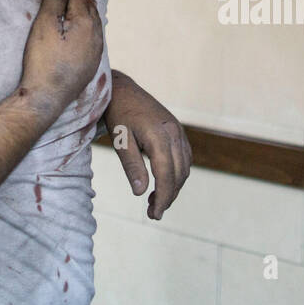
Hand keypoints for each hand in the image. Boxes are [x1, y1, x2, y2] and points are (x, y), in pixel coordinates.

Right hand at [19, 0, 103, 118]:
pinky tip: (90, 26)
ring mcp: (96, 50)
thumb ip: (52, 3)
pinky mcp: (92, 63)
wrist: (48, 97)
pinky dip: (93, 24)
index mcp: (85, 23)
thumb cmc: (42, 61)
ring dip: (91, 8)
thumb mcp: (43, 28)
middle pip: (90, 8)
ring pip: (96, 22)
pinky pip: (97, 35)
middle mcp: (96, 35)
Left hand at [103, 72, 191, 220]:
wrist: (122, 90)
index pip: (167, 174)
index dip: (163, 197)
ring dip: (174, 187)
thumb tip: (140, 192)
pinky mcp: (178, 132)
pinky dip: (177, 175)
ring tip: (155, 201)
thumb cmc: (118, 115)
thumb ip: (132, 166)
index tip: (153, 214)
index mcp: (160, 135)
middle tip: (153, 213)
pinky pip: (185, 159)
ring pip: (185, 168)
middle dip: (169, 196)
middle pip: (179, 174)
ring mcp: (179, 132)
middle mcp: (175, 134)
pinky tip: (163, 183)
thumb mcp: (120, 141)